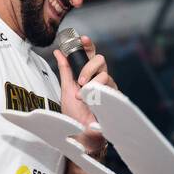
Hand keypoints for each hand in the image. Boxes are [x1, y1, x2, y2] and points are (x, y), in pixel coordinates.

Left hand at [53, 37, 118, 154]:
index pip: (90, 54)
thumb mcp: (66, 89)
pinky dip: (98, 92)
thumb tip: (58, 52)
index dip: (88, 45)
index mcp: (87, 74)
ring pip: (105, 73)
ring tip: (83, 95)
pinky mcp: (114, 98)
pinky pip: (110, 88)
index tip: (82, 39)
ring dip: (92, 83)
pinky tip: (92, 100)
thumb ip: (65, 70)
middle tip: (80, 80)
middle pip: (100, 59)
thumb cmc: (74, 114)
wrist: (82, 134)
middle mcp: (99, 79)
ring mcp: (108, 88)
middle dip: (89, 66)